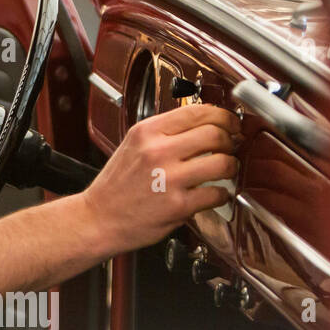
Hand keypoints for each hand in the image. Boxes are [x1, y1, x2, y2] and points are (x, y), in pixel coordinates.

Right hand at [79, 103, 240, 255]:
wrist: (98, 218)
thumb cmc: (116, 186)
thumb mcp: (133, 146)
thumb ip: (165, 133)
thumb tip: (205, 124)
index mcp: (146, 132)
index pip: (197, 111)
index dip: (223, 116)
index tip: (229, 123)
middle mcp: (157, 151)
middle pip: (216, 133)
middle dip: (231, 140)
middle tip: (230, 146)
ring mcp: (168, 178)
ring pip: (223, 163)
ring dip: (231, 167)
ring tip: (224, 170)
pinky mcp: (178, 205)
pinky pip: (218, 193)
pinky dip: (222, 194)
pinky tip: (213, 193)